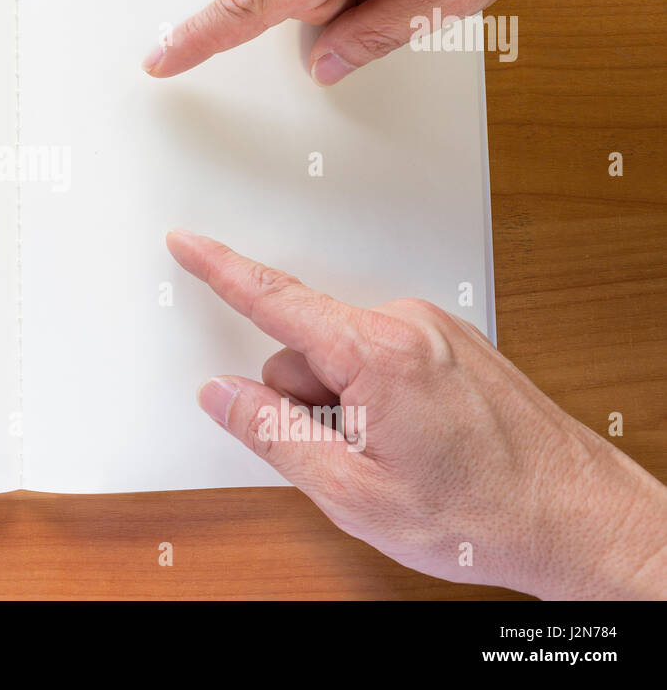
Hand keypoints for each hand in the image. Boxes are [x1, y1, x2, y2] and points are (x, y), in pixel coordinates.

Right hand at [166, 230, 666, 598]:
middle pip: (304, 347)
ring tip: (391, 458)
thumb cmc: (485, 512)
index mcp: (377, 353)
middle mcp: (408, 325)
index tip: (186, 243)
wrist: (577, 520)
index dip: (219, 270)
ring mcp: (434, 332)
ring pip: (341, 359)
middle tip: (346, 458)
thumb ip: (273, 435)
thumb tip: (224, 395)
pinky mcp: (451, 346)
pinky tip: (411, 444)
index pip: (275, 299)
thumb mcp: (352, 493)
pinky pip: (378, 360)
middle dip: (302, 401)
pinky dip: (373, 399)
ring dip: (342, 406)